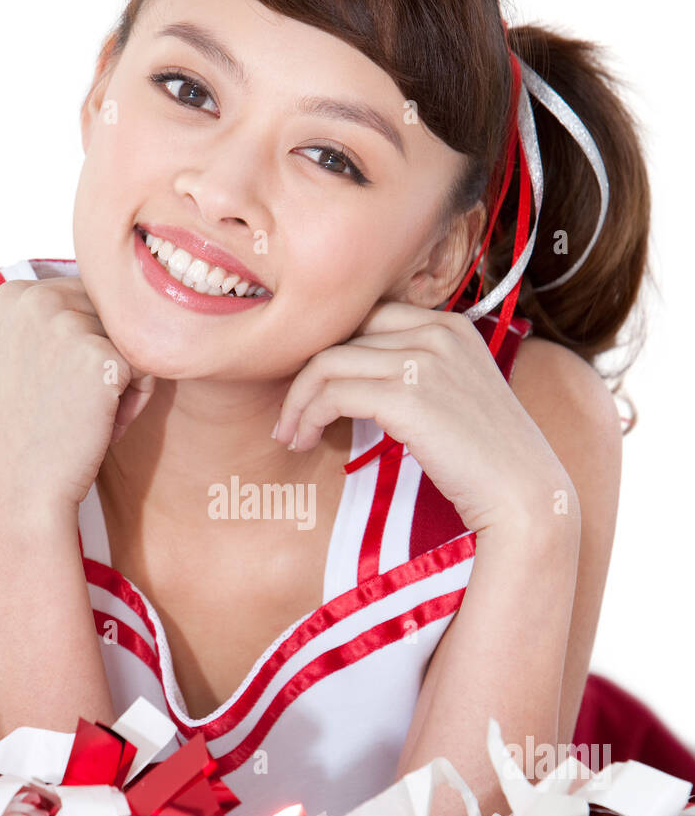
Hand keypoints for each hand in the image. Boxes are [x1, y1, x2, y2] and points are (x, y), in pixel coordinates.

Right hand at [0, 276, 154, 511]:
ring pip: (135, 338)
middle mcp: (35, 297)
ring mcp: (66, 324)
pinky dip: (135, 401)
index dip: (84, 346)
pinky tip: (99, 423)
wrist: (25, 486)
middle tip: (70, 402)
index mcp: (14, 292)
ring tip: (82, 412)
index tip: (53, 382)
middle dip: (108, 360)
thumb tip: (131, 278)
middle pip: (115, 314)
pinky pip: (150, 367)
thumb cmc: (40, 426)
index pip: (90, 298)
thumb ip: (64, 312)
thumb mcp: (35, 352)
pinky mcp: (100, 356)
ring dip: (124, 381)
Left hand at [271, 299, 569, 535]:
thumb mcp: (454, 397)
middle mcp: (437, 331)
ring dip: (298, 400)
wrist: (525, 496)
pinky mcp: (407, 395)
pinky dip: (307, 416)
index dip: (330, 351)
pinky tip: (304, 440)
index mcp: (451, 325)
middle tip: (290, 416)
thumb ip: (414, 375)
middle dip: (305, 374)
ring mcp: (424, 360)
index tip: (313, 392)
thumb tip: (351, 381)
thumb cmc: (487, 462)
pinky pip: (333, 392)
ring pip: (327, 362)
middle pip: (342, 334)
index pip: (366, 319)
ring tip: (291, 434)